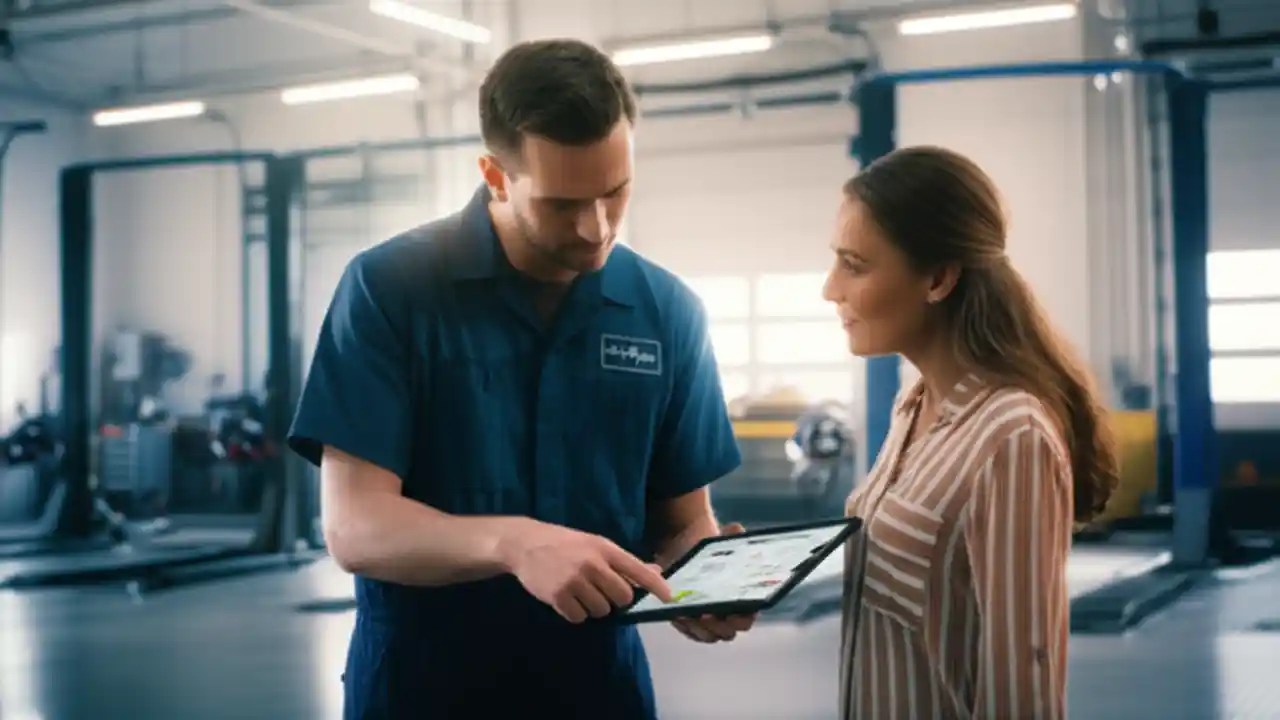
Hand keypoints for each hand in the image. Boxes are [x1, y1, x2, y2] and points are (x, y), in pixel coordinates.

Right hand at [502, 518, 671, 623]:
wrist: (525, 544)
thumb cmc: (565, 544)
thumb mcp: (595, 545)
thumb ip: (622, 562)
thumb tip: (655, 571)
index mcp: (605, 549)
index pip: (638, 569)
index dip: (656, 586)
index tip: (669, 598)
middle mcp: (593, 564)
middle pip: (623, 598)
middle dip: (615, 600)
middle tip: (600, 591)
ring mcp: (575, 580)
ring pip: (602, 611)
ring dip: (594, 607)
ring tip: (579, 592)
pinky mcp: (558, 596)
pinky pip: (580, 618)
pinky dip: (575, 613)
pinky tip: (566, 599)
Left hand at [670, 522, 758, 643]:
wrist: (687, 549)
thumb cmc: (711, 549)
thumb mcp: (721, 541)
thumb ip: (732, 536)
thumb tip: (736, 529)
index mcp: (744, 601)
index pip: (747, 619)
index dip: (740, 619)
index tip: (730, 612)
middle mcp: (729, 616)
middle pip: (727, 633)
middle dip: (717, 626)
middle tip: (705, 613)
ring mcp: (710, 623)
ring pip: (707, 635)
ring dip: (697, 628)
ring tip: (686, 613)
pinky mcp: (692, 623)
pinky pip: (690, 632)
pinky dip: (684, 626)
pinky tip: (676, 614)